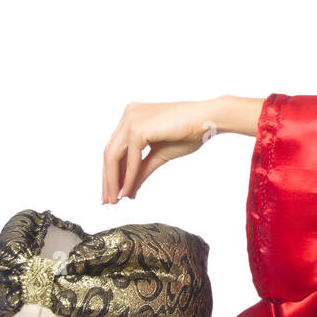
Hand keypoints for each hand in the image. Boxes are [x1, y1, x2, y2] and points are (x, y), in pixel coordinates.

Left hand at [102, 99, 219, 202]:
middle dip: (108, 179)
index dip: (112, 172)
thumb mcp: (160, 154)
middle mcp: (128, 115)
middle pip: (110, 152)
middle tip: (109, 201)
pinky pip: (130, 158)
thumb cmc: (190, 132)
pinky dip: (128, 177)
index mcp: (133, 117)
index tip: (113, 192)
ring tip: (115, 200)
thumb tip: (128, 190)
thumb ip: (142, 170)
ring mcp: (131, 120)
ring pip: (113, 156)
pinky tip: (127, 191)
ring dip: (113, 180)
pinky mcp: (138, 129)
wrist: (208, 119)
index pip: (116, 149)